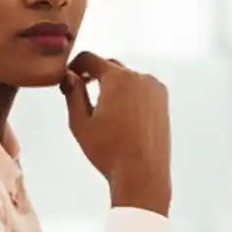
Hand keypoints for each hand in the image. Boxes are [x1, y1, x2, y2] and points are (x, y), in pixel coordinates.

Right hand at [61, 52, 171, 215]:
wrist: (142, 173)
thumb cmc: (109, 151)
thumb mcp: (80, 122)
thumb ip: (73, 93)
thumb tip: (69, 75)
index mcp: (118, 79)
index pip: (90, 58)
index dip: (74, 65)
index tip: (68, 77)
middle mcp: (140, 77)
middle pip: (110, 66)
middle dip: (93, 74)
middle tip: (79, 89)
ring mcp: (155, 88)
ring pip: (127, 77)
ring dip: (112, 84)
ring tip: (100, 105)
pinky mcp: (163, 100)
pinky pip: (141, 88)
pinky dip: (129, 92)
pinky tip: (120, 112)